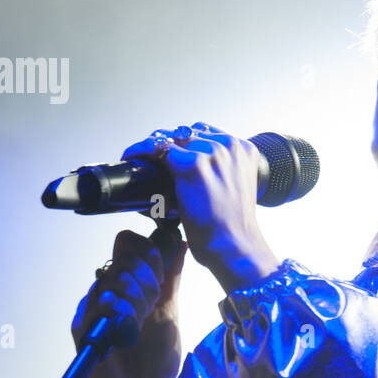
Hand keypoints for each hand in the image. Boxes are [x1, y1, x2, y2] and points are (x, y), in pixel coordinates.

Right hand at [71, 226, 186, 377]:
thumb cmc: (154, 365)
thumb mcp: (170, 316)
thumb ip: (172, 281)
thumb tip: (181, 245)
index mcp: (131, 287)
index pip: (131, 246)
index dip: (150, 254)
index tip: (162, 274)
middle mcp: (110, 293)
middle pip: (125, 258)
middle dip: (148, 279)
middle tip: (153, 304)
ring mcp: (95, 309)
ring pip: (115, 278)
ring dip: (138, 299)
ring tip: (141, 322)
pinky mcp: (84, 327)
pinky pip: (100, 303)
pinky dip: (122, 313)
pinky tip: (129, 330)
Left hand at [122, 123, 281, 293]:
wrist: (234, 245)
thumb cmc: (232, 226)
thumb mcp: (234, 189)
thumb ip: (221, 171)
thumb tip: (188, 166)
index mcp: (245, 150)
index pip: (207, 133)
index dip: (187, 144)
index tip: (173, 156)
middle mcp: (230, 145)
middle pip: (188, 133)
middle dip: (169, 146)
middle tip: (153, 161)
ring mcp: (212, 153)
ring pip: (171, 139)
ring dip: (154, 148)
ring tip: (139, 158)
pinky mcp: (193, 164)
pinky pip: (158, 150)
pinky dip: (142, 153)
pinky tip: (132, 158)